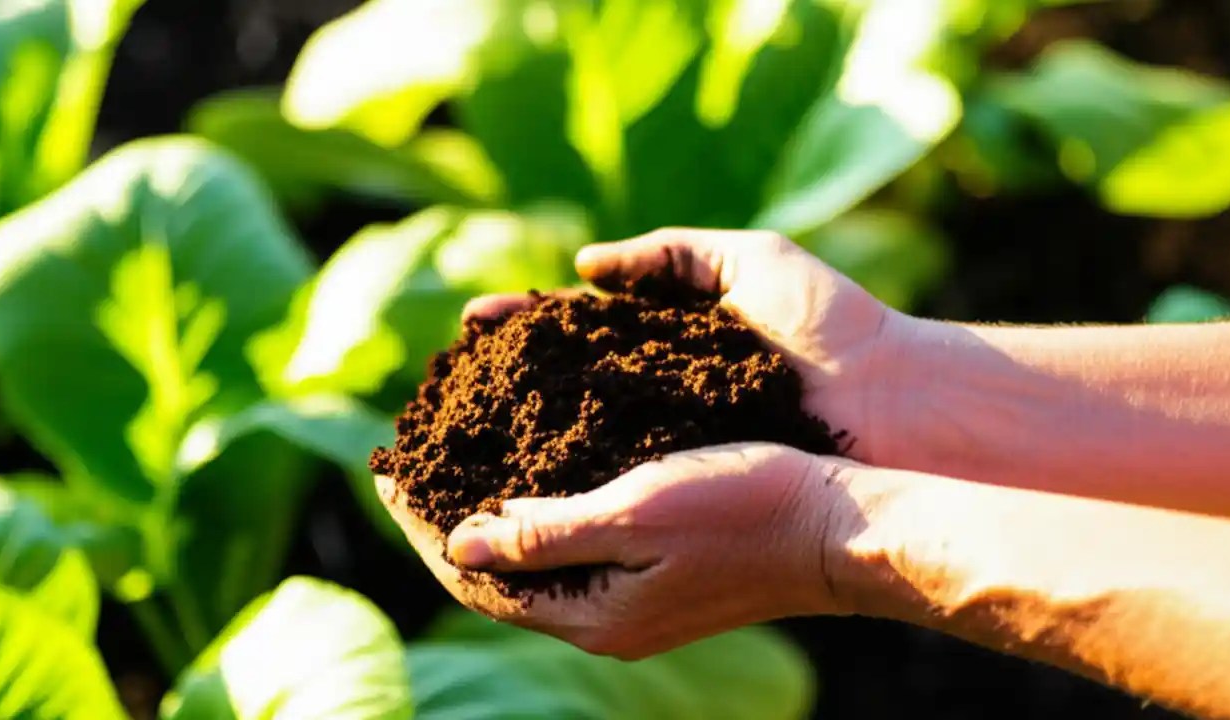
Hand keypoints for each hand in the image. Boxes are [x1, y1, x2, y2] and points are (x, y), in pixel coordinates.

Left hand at [379, 444, 865, 659]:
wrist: (839, 528)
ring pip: (535, 557)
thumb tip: (457, 545)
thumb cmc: (745, 511)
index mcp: (594, 613)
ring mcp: (635, 599)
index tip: (390, 471)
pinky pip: (574, 543)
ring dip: (490, 511)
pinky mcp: (660, 572)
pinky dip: (539, 509)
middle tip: (410, 461)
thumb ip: (544, 533)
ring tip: (456, 457)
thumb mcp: (636, 513)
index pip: (476, 579)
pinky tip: (535, 467)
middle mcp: (607, 617)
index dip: (425, 527)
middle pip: (498, 575)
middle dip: (447, 519)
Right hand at [465, 228, 902, 461]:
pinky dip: (567, 483)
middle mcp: (664, 394)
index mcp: (674, 340)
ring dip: (521, 437)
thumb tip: (582, 266)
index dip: (527, 324)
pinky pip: (618, 483)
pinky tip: (517, 482)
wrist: (891, 402)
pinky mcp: (693, 484)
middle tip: (448, 382)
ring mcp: (676, 442)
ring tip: (462, 430)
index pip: (580, 329)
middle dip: (508, 381)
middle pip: (567, 386)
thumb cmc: (831, 326)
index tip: (474, 320)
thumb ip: (668, 252)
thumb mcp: (750, 261)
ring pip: (581, 440)